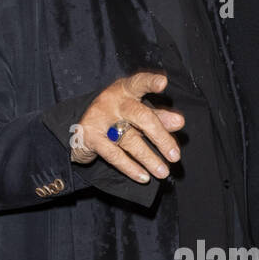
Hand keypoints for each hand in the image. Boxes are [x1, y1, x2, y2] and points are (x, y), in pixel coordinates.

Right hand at [69, 72, 184, 182]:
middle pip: (140, 116)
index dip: (150, 82)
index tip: (163, 83)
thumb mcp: (136, 113)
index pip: (139, 82)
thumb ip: (158, 116)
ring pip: (130, 139)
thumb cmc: (116, 118)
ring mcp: (99, 118)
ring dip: (149, 158)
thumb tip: (179, 122)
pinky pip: (114, 155)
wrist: (79, 131)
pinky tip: (144, 177)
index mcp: (125, 90)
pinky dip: (131, 168)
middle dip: (160, 137)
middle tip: (175, 156)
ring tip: (163, 172)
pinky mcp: (90, 138)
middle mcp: (112, 101)